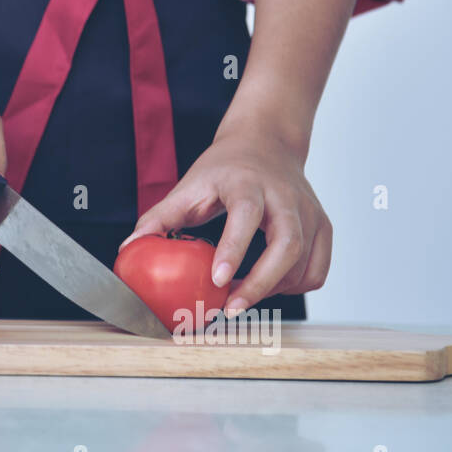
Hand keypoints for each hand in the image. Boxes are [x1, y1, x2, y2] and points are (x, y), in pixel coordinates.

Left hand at [121, 122, 330, 314]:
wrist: (267, 143)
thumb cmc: (225, 168)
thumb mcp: (189, 185)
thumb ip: (159, 217)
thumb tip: (128, 248)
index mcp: (247, 182)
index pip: (246, 215)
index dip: (234, 249)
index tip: (217, 279)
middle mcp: (285, 196)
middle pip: (287, 244)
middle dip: (261, 282)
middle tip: (231, 308)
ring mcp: (309, 211)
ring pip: (304, 262)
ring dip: (273, 288)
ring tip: (240, 296)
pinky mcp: (323, 226)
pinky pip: (316, 270)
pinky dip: (294, 287)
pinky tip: (268, 286)